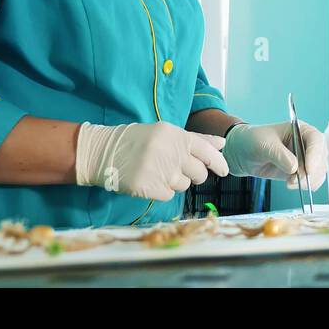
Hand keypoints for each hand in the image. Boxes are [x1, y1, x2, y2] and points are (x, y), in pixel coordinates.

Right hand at [75, 122, 228, 201]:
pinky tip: (150, 179)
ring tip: (158, 171)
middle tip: (180, 169)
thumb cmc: (138, 140)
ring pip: (184, 185)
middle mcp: (171, 153)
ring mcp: (160, 171)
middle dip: (194, 175)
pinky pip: (168, 194)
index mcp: (176, 136)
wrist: (104, 152)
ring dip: (175, 182)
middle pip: (199, 173)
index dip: (218, 163)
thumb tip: (222, 144)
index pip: (207, 151)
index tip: (223, 170)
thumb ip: (196, 140)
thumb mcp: (166, 133)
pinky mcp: (149, 188)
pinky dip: (162, 190)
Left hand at [223, 121, 326, 190]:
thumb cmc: (253, 140)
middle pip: (321, 158)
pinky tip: (290, 184)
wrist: (242, 153)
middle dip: (312, 172)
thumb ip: (280, 155)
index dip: (315, 155)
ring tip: (289, 183)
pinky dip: (304, 186)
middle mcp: (306, 143)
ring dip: (308, 181)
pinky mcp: (299, 171)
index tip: (308, 170)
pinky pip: (311, 181)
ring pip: (318, 172)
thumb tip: (295, 169)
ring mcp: (304, 158)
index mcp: (301, 130)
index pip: (316, 140)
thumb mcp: (264, 145)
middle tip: (295, 180)